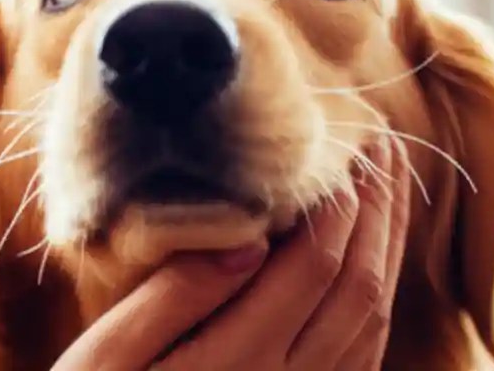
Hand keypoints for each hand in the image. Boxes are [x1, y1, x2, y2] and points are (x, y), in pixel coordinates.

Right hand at [52, 137, 412, 370]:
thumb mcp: (106, 355)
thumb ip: (173, 296)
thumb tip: (247, 239)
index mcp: (235, 362)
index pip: (312, 266)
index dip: (335, 203)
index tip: (337, 148)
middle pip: (358, 286)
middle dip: (376, 210)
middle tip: (380, 144)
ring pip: (372, 319)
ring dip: (387, 245)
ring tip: (387, 185)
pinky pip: (364, 353)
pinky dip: (377, 293)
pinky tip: (371, 259)